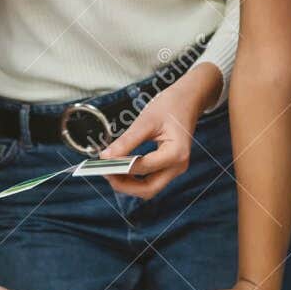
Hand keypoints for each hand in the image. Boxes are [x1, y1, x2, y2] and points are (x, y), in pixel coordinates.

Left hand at [99, 78, 207, 199]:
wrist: (188, 99)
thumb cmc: (171, 106)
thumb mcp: (145, 121)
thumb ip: (126, 141)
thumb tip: (106, 157)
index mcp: (176, 154)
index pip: (143, 168)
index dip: (120, 168)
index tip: (102, 162)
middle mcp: (178, 166)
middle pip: (148, 189)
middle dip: (124, 185)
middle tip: (104, 171)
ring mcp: (175, 169)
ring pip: (149, 188)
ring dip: (128, 184)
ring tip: (110, 169)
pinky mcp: (169, 167)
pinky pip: (150, 180)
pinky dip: (134, 178)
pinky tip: (121, 167)